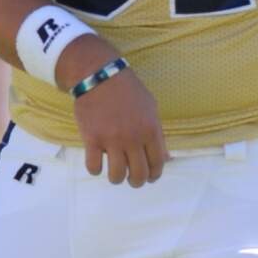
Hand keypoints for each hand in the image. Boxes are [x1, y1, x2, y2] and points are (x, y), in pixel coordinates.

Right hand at [60, 39, 165, 186]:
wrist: (99, 76)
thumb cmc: (128, 92)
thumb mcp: (151, 108)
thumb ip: (158, 135)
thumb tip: (166, 159)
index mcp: (151, 130)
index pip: (157, 163)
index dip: (154, 175)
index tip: (149, 177)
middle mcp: (133, 138)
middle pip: (139, 174)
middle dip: (136, 182)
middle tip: (132, 179)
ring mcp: (111, 140)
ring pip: (117, 175)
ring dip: (117, 179)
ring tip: (115, 174)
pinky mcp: (91, 139)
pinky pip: (93, 167)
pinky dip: (95, 170)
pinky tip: (97, 163)